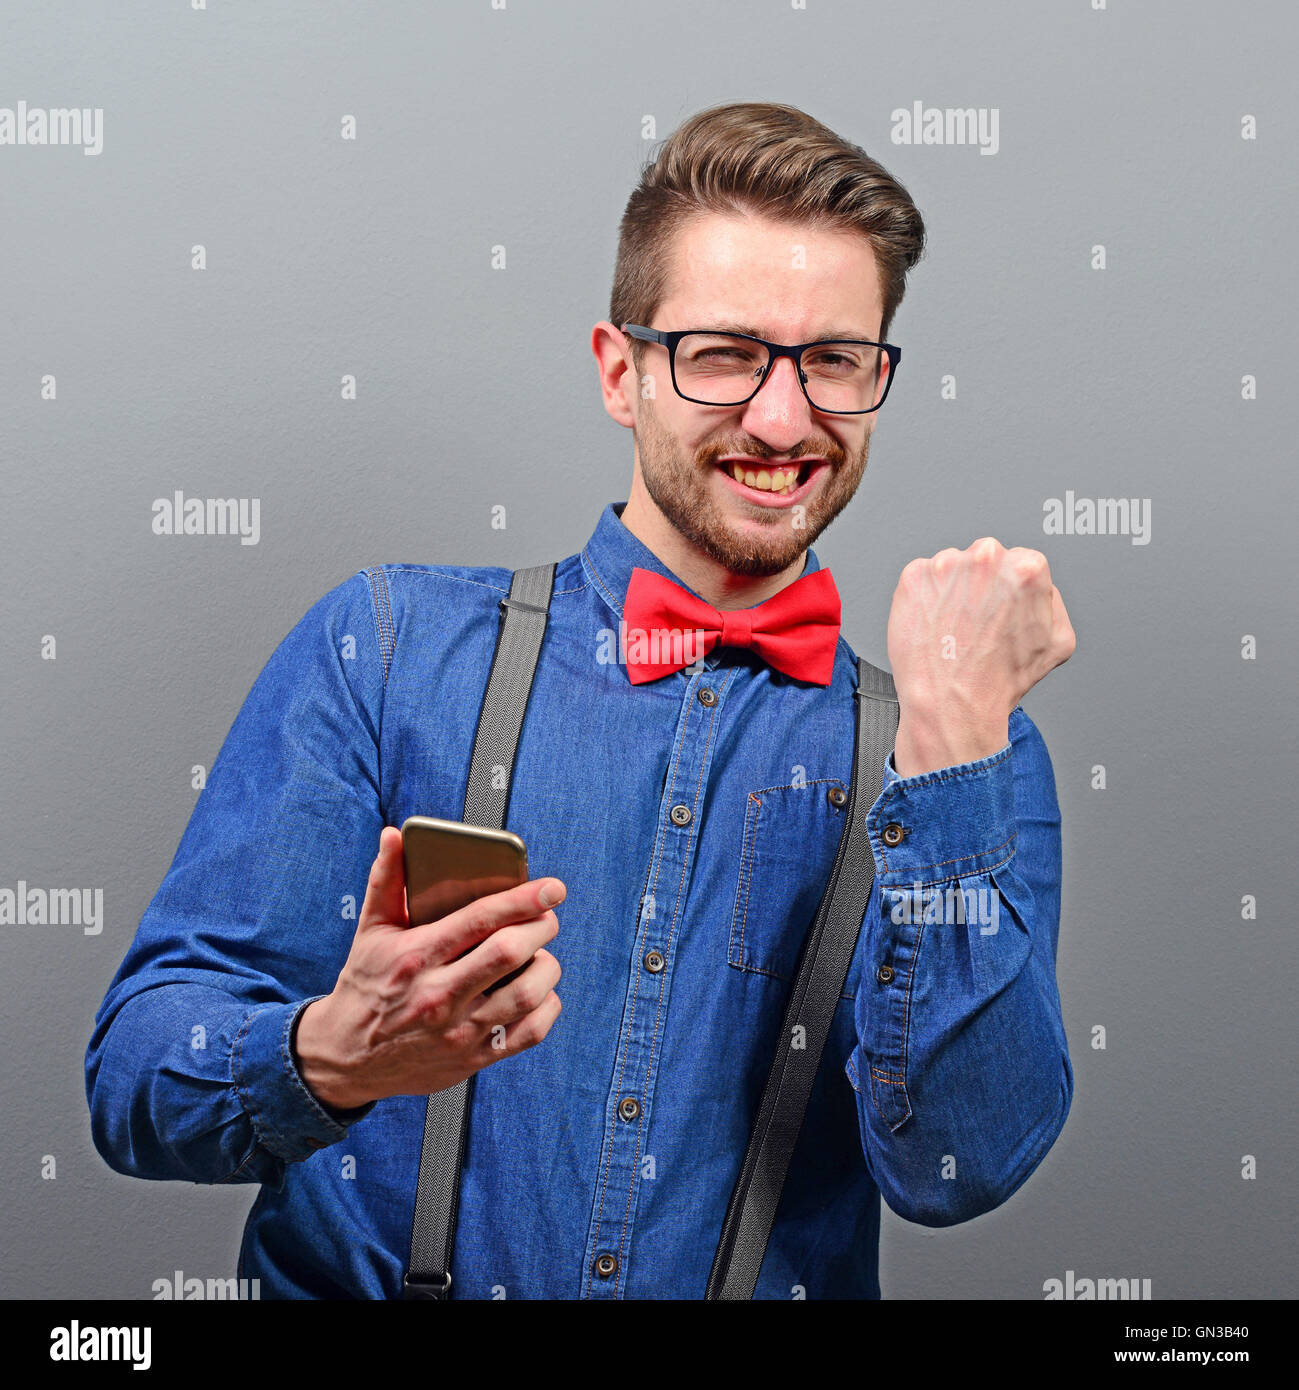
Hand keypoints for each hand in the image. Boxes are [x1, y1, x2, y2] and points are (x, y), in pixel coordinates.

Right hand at [295, 826, 563, 1109]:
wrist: (345, 1058)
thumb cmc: (365, 985)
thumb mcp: (370, 931)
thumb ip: (386, 880)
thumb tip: (394, 836)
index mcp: (417, 956)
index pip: (481, 919)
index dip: (523, 899)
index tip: (552, 887)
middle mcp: (439, 995)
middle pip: (510, 953)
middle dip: (541, 927)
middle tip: (546, 917)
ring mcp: (458, 1031)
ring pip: (527, 993)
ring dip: (546, 967)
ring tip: (540, 954)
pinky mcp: (472, 1058)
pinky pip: (530, 1033)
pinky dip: (546, 1006)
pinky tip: (538, 991)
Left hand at [886, 538, 1075, 775]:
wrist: (952, 703)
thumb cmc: (1000, 679)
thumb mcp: (1058, 642)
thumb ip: (1053, 602)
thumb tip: (1040, 589)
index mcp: (1026, 567)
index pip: (1019, 562)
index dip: (1010, 591)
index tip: (1001, 610)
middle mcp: (986, 557)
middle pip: (985, 560)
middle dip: (981, 585)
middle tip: (977, 623)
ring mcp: (945, 564)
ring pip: (952, 569)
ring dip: (952, 591)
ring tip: (954, 629)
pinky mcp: (913, 578)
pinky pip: (922, 581)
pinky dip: (925, 599)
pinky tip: (934, 626)